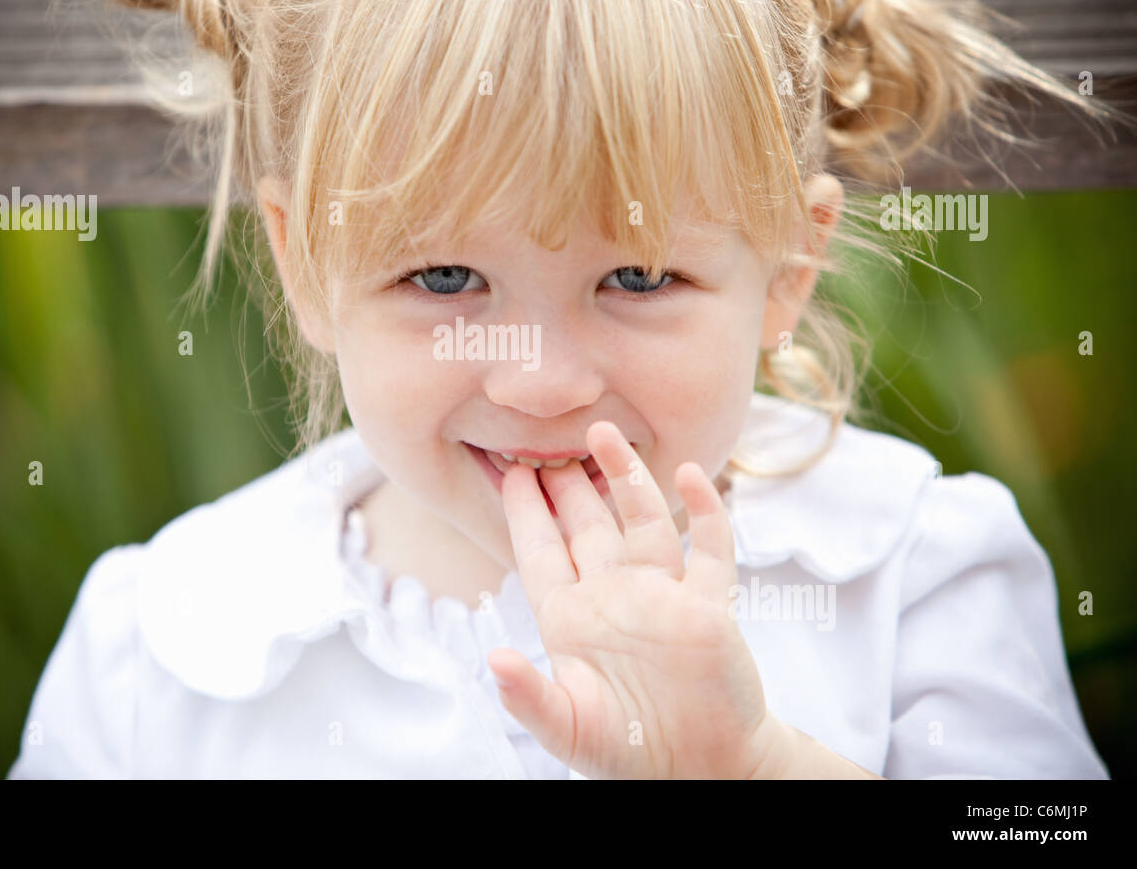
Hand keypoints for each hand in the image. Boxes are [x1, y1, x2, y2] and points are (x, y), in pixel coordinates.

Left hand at [487, 420, 785, 778]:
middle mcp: (614, 597)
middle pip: (587, 525)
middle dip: (569, 483)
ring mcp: (663, 595)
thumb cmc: (630, 754)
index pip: (542, 553)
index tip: (510, 470)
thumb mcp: (570, 729)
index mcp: (572, 621)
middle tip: (553, 437)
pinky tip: (690, 475)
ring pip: (642, 521)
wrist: (705, 769)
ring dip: (627, 477)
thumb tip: (494, 660)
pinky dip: (702, 511)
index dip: (526, 513)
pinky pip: (708, 548)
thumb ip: (530, 698)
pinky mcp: (710, 604)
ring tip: (606, 433)